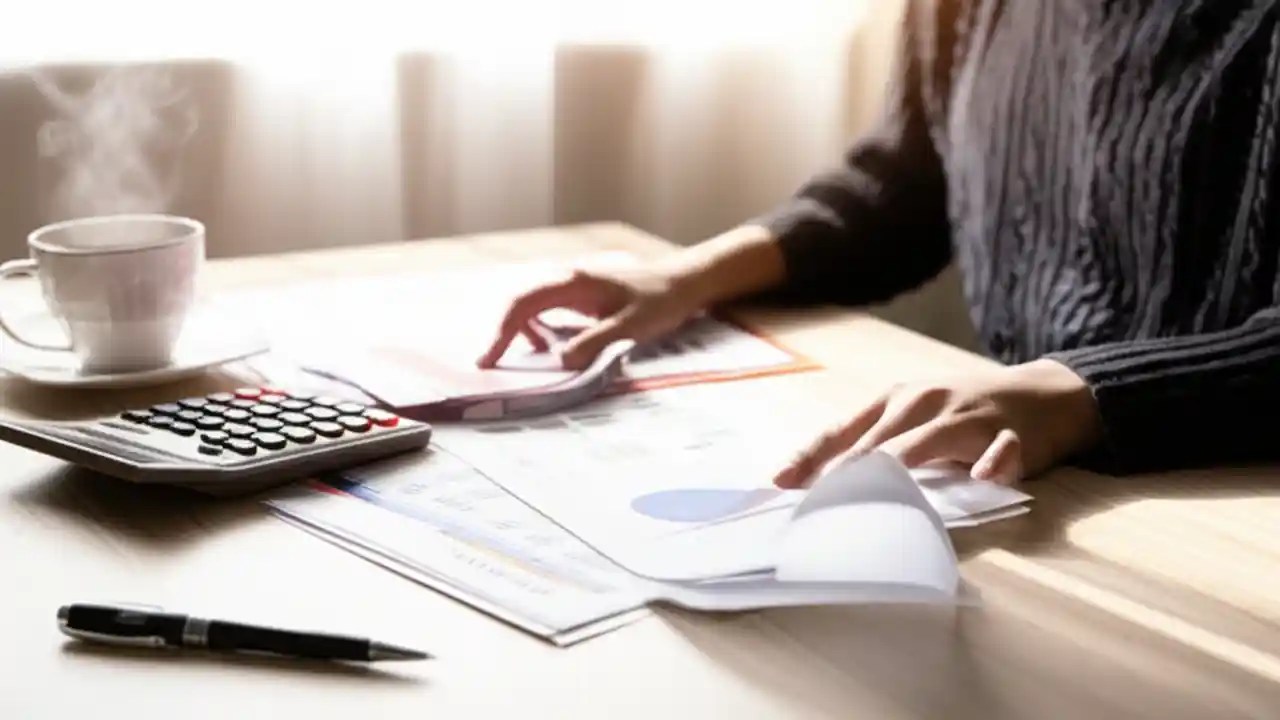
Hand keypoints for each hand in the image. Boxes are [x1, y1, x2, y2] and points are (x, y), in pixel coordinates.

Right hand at [477, 264, 705, 369]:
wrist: (683, 281)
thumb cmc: (660, 301)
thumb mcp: (630, 327)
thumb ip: (596, 343)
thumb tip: (561, 362)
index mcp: (574, 283)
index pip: (524, 305)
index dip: (502, 332)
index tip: (489, 360)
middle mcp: (567, 279)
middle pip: (520, 302)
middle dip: (503, 332)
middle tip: (492, 364)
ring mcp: (573, 285)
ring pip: (532, 305)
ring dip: (522, 330)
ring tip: (531, 357)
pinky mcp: (581, 294)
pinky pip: (547, 309)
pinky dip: (539, 328)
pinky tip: (550, 345)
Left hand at [772, 359, 1101, 487]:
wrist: (1043, 394)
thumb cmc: (962, 414)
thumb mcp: (914, 420)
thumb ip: (877, 447)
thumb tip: (824, 491)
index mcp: (894, 401)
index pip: (843, 430)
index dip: (811, 457)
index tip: (781, 484)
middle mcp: (924, 402)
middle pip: (878, 440)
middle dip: (847, 473)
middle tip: (821, 505)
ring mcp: (968, 415)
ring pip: (929, 440)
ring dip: (901, 464)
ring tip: (877, 490)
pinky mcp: (1011, 433)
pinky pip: (1000, 449)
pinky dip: (993, 462)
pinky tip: (984, 476)